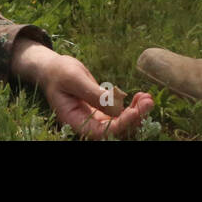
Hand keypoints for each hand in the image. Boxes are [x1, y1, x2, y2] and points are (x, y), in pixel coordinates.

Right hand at [11, 40, 153, 139]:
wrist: (53, 69)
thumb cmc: (59, 72)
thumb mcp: (74, 78)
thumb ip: (93, 93)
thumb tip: (116, 106)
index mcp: (74, 120)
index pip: (101, 132)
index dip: (121, 124)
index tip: (135, 111)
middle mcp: (86, 124)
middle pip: (114, 131)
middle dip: (134, 118)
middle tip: (148, 101)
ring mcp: (95, 119)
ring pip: (120, 124)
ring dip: (136, 113)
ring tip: (147, 97)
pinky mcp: (102, 111)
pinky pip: (120, 114)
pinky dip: (132, 107)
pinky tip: (142, 96)